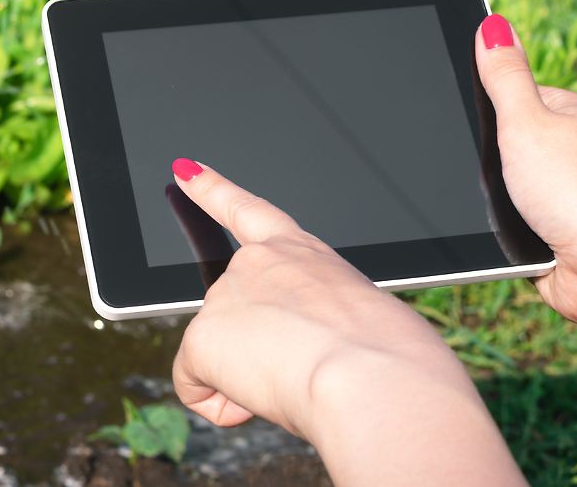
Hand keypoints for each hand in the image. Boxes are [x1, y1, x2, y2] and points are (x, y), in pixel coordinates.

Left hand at [169, 159, 524, 484]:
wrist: (375, 378)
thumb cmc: (392, 360)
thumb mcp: (359, 320)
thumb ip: (318, 320)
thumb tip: (305, 357)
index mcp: (303, 253)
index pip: (249, 212)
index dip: (211, 189)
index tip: (184, 171)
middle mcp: (256, 264)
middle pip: (233, 316)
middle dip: (256, 352)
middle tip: (308, 369)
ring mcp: (224, 296)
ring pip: (220, 356)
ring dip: (251, 380)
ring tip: (299, 381)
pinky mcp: (202, 337)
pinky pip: (196, 387)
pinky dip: (221, 406)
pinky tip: (256, 405)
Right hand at [474, 14, 576, 333]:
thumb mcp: (527, 121)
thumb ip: (505, 75)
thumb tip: (493, 22)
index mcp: (564, 113)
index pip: (505, 94)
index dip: (478, 104)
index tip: (459, 117)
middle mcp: (564, 151)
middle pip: (496, 144)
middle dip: (479, 160)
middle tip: (486, 171)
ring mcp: (558, 194)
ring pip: (496, 188)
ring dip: (487, 202)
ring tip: (498, 210)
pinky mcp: (550, 234)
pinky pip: (505, 225)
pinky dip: (499, 231)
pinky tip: (501, 235)